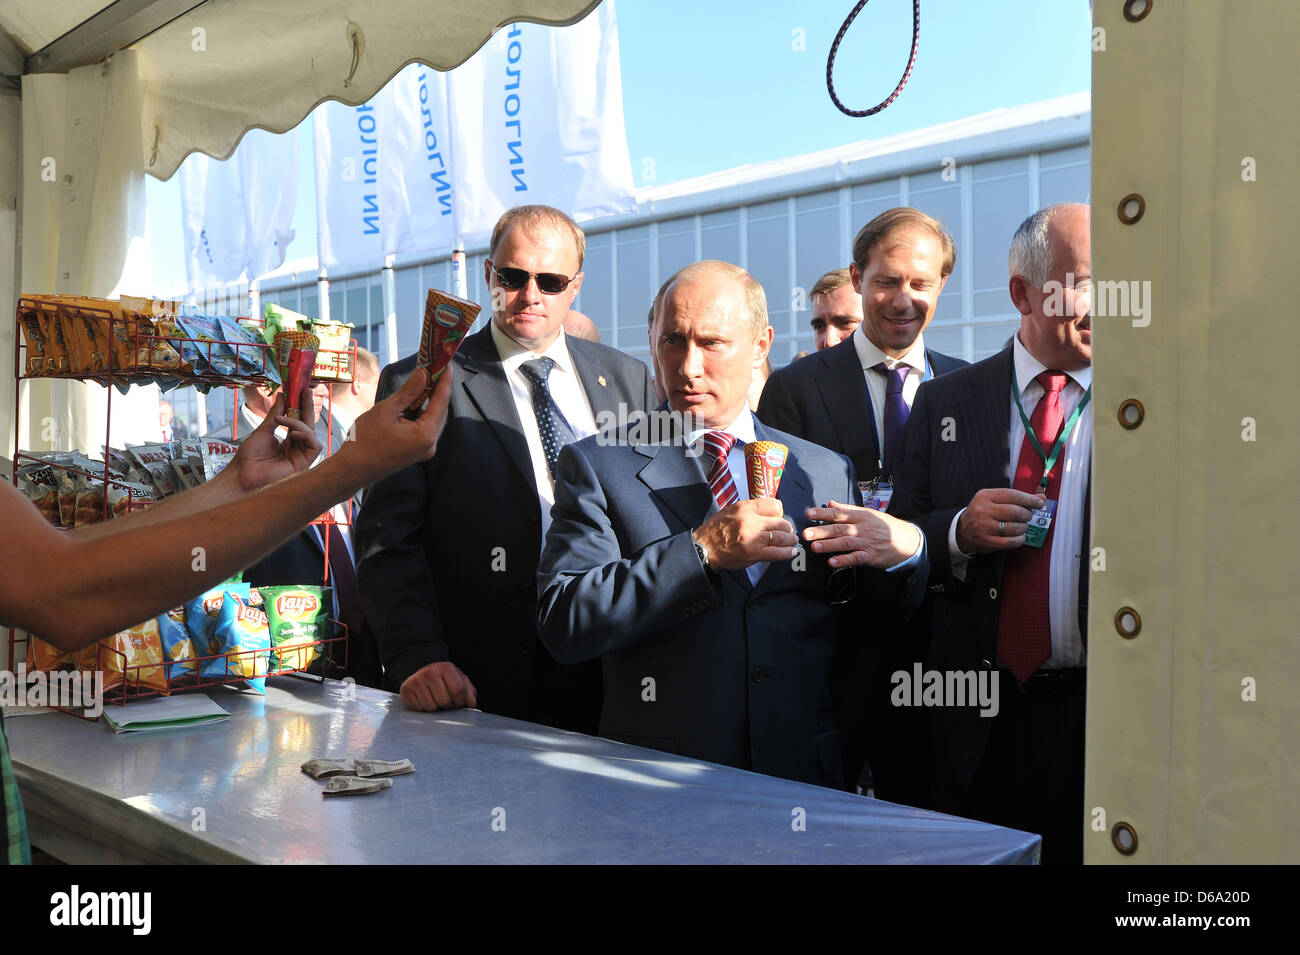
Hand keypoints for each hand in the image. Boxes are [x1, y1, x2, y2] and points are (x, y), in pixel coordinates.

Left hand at [227, 388, 321, 491]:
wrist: (242, 474)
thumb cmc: (249, 457)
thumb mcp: (263, 430)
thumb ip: (275, 414)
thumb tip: (282, 396)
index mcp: (287, 442)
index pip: (299, 422)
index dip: (301, 407)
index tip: (301, 392)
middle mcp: (296, 448)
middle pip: (308, 425)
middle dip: (308, 407)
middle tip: (306, 391)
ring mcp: (300, 456)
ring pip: (311, 434)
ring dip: (300, 423)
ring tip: (283, 420)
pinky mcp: (304, 464)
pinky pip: (315, 446)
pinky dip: (306, 435)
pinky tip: (292, 432)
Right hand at [336, 367, 452, 485]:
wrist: (351, 470)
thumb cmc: (364, 441)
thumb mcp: (386, 410)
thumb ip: (408, 392)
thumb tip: (422, 375)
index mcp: (425, 435)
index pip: (441, 403)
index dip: (444, 383)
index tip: (447, 366)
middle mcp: (429, 445)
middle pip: (439, 412)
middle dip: (436, 391)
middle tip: (433, 371)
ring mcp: (423, 450)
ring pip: (431, 420)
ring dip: (427, 402)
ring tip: (421, 382)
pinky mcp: (416, 452)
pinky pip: (423, 428)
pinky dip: (419, 414)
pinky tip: (412, 402)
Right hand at [400, 661, 477, 710]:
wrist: (423, 674)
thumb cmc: (444, 679)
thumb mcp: (459, 680)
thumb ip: (468, 691)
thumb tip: (471, 704)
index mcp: (446, 667)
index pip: (458, 690)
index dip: (460, 701)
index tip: (458, 702)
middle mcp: (430, 672)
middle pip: (445, 701)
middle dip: (448, 706)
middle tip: (445, 701)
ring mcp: (417, 680)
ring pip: (431, 707)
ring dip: (435, 708)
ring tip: (435, 700)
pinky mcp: (406, 689)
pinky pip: (419, 709)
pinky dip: (423, 709)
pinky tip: (424, 700)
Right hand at [692, 498, 798, 570]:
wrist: (704, 548)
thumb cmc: (715, 530)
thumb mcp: (731, 511)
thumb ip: (750, 510)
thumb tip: (769, 512)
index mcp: (744, 507)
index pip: (774, 505)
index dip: (780, 512)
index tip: (779, 517)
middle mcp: (750, 520)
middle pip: (780, 522)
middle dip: (787, 528)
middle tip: (789, 532)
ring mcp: (753, 537)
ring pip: (781, 537)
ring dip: (790, 540)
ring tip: (792, 541)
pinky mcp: (753, 553)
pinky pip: (777, 553)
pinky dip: (786, 553)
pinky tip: (791, 552)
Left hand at [803, 500, 922, 568]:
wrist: (908, 540)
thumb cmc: (885, 526)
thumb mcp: (869, 513)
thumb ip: (848, 509)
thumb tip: (830, 502)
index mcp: (861, 516)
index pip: (839, 512)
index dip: (823, 513)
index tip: (809, 513)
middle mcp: (863, 528)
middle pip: (840, 528)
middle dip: (822, 531)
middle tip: (806, 533)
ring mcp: (867, 542)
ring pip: (845, 543)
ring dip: (829, 545)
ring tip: (815, 547)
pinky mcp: (871, 556)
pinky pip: (855, 558)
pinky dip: (844, 560)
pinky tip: (832, 562)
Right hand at [955, 487, 1045, 553]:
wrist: (961, 531)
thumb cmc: (981, 513)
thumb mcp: (994, 500)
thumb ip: (1017, 498)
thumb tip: (1040, 497)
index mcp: (985, 496)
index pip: (1012, 495)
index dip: (1029, 499)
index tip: (1039, 502)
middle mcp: (983, 510)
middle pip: (1015, 512)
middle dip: (1027, 514)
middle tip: (1028, 516)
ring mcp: (984, 527)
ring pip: (1015, 527)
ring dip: (1024, 528)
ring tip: (1021, 526)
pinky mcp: (987, 541)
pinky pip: (1011, 542)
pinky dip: (1020, 539)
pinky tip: (1019, 537)